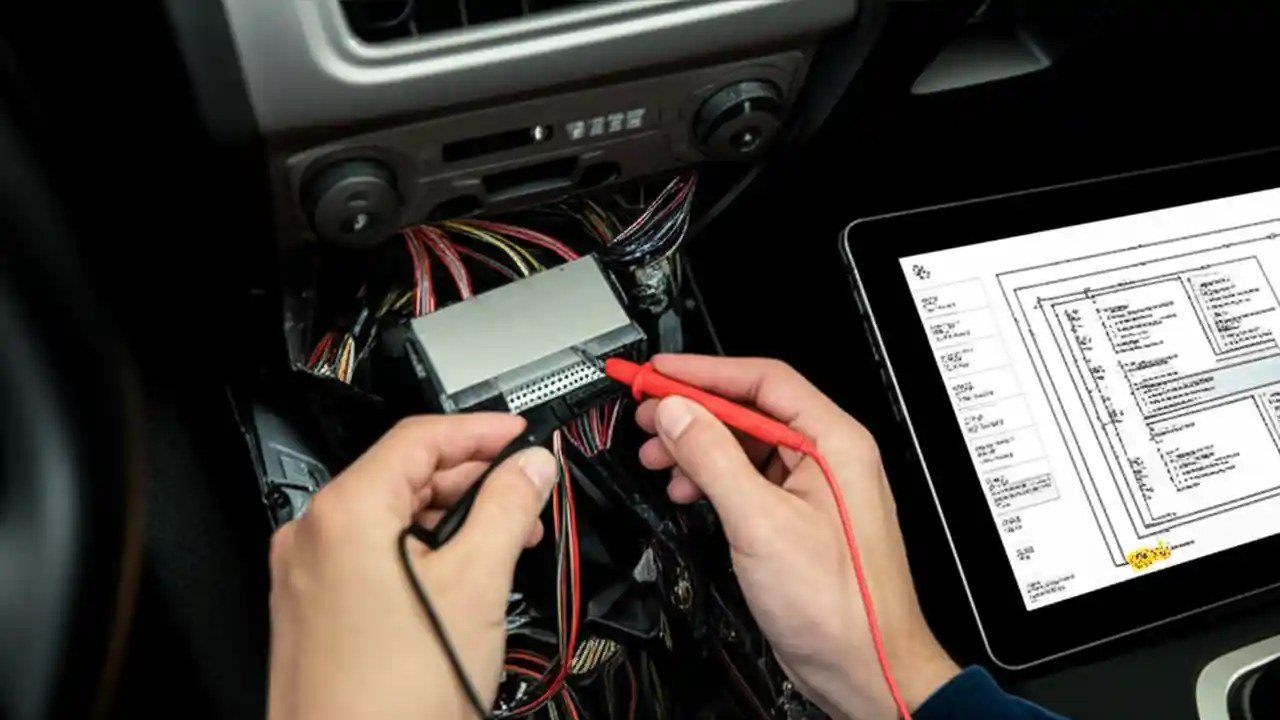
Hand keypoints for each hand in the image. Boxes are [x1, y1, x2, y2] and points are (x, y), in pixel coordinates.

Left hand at [268, 414, 558, 719]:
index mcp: (344, 515)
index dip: (479, 431)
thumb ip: (508, 509)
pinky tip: (463, 579)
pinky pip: (373, 558)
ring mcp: (308, 578)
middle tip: (526, 494)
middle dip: (471, 480)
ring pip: (390, 520)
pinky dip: (422, 554)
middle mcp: (312, 538)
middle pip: (403, 476)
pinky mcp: (315, 613)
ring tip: (504, 542)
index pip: (419, 438)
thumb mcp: (477, 585)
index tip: (518, 437)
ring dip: (451, 519)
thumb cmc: (394, 700)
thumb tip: (530, 469)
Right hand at [635, 355, 958, 719]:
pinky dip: (712, 480)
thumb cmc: (841, 606)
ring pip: (745, 446)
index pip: (762, 381)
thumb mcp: (762, 522)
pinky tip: (688, 491)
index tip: (660, 375)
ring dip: (698, 448)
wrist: (866, 668)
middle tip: (648, 416)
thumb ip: (714, 459)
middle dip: (694, 412)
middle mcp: (829, 459)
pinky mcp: (798, 519)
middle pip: (750, 411)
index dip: (705, 373)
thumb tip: (678, 414)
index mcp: (835, 443)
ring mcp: (814, 490)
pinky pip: (749, 480)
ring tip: (660, 458)